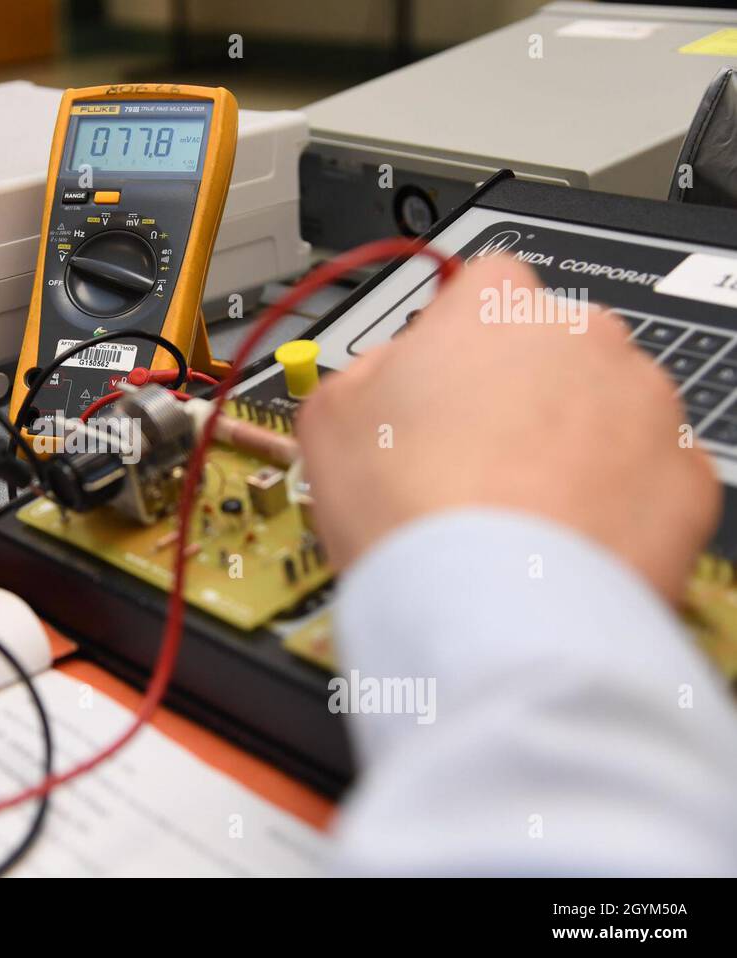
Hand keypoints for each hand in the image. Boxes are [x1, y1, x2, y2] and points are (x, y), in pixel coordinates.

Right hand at [297, 256, 719, 601]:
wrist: (491, 611)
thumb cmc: (410, 511)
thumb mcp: (329, 417)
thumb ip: (366, 369)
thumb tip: (390, 373)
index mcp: (496, 307)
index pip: (482, 289)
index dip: (456, 340)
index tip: (440, 385)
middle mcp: (586, 338)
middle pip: (550, 350)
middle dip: (519, 394)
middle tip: (471, 460)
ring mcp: (648, 407)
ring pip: (605, 411)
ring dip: (570, 445)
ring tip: (515, 511)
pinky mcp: (687, 479)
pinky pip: (646, 476)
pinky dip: (614, 501)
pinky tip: (560, 538)